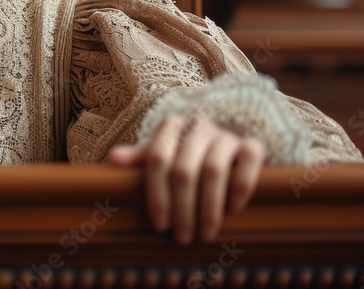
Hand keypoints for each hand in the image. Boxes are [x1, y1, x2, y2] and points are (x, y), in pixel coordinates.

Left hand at [108, 114, 264, 244]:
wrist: (224, 152)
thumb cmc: (183, 159)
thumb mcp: (160, 158)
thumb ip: (138, 160)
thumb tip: (113, 159)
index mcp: (171, 127)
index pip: (156, 160)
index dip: (157, 195)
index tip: (160, 226)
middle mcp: (198, 126)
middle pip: (183, 170)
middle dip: (182, 209)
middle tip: (182, 237)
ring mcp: (225, 134)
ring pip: (214, 170)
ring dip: (209, 208)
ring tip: (205, 234)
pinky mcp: (250, 144)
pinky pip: (247, 162)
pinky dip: (240, 187)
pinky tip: (233, 210)